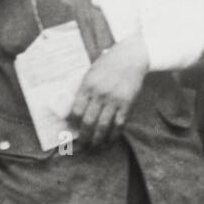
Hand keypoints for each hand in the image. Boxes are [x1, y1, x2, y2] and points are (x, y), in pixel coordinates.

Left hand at [67, 35, 149, 150]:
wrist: (131, 56)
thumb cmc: (108, 63)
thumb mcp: (91, 72)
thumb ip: (83, 89)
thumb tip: (74, 109)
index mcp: (88, 85)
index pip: (76, 110)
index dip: (73, 124)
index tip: (72, 129)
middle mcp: (100, 94)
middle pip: (89, 122)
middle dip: (84, 137)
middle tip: (83, 145)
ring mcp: (114, 100)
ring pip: (103, 126)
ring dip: (98, 140)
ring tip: (95, 147)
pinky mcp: (127, 103)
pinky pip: (119, 124)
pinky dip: (114, 135)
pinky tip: (110, 141)